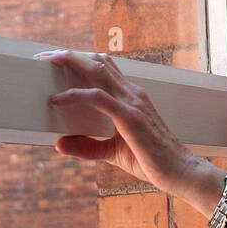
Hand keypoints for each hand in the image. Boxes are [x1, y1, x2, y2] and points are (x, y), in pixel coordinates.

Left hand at [41, 50, 226, 216]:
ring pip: (98, 70)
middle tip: (45, 55)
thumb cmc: (152, 161)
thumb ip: (88, 147)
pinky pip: (98, 97)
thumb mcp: (113, 153)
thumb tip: (59, 143)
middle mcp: (132, 93)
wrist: (181, 172)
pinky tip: (59, 99)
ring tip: (48, 62)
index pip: (104, 67)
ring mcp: (132, 102)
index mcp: (131, 97)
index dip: (81, 60)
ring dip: (72, 63)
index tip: (57, 60)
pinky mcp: (130, 116)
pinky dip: (76, 95)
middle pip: (98, 61)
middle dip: (70, 55)